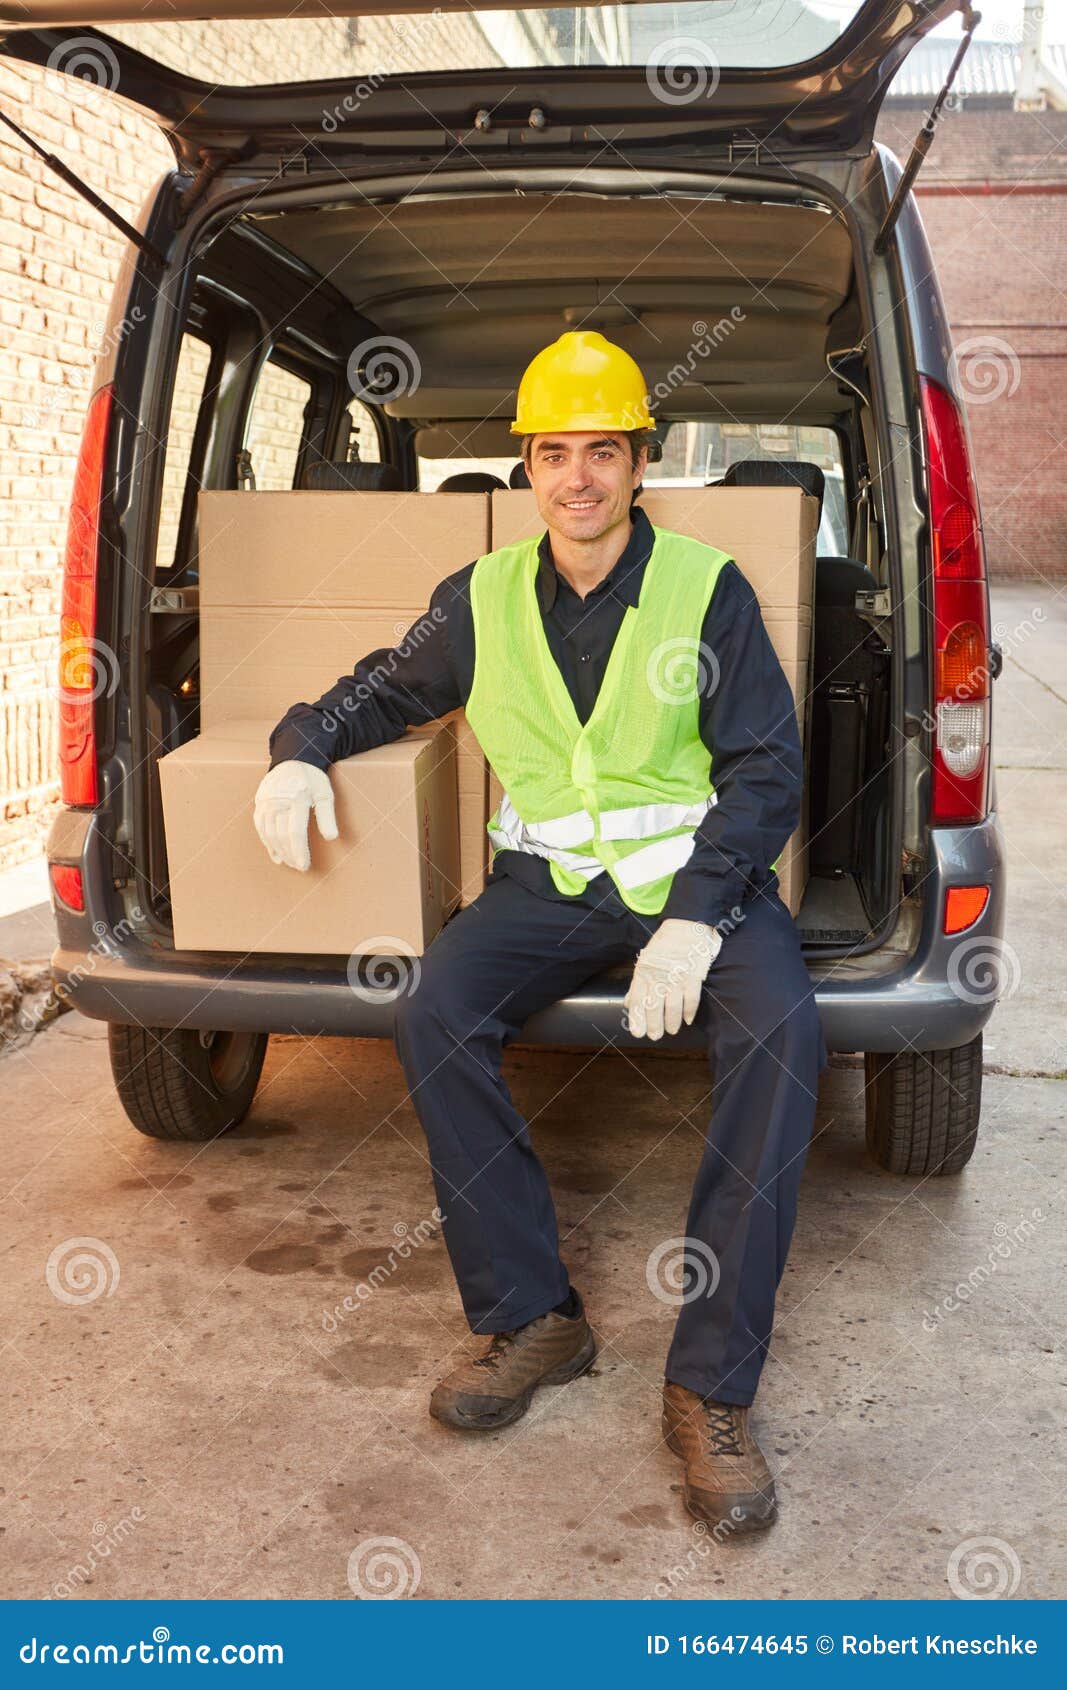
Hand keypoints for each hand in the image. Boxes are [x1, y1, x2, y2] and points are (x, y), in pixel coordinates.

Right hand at [253, 759, 337, 870]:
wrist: (293, 758)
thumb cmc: (312, 779)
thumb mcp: (325, 793)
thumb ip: (327, 816)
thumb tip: (331, 838)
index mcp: (296, 798)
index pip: (295, 832)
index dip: (299, 851)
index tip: (304, 866)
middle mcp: (277, 801)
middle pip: (281, 835)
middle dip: (291, 854)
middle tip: (300, 867)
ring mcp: (266, 803)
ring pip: (269, 834)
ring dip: (279, 851)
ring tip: (290, 862)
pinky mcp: (259, 804)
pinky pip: (260, 828)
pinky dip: (268, 843)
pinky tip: (276, 855)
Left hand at [624, 918, 722, 1039]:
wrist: (685, 926)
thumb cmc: (664, 946)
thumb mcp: (645, 962)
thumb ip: (638, 984)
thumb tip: (627, 1003)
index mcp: (644, 972)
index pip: (637, 1000)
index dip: (637, 1019)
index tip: (638, 1033)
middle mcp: (658, 975)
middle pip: (654, 1007)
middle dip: (654, 1025)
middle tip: (655, 1036)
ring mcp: (677, 976)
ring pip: (673, 1006)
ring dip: (672, 1022)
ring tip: (672, 1030)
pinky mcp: (694, 974)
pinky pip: (691, 999)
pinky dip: (689, 1012)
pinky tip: (687, 1020)